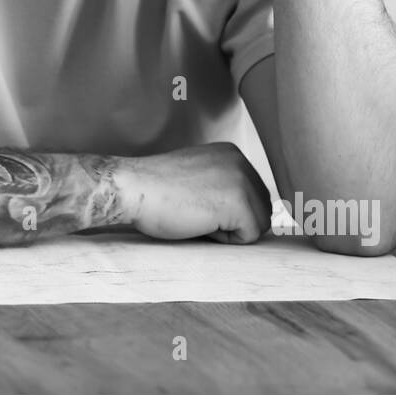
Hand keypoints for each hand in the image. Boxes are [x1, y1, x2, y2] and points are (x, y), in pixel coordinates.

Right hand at [116, 142, 274, 244]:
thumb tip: (243, 213)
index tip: (198, 205)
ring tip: (199, 218)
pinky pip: (249, 236)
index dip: (229, 212)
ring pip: (260, 223)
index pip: (254, 194)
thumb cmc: (154, 189)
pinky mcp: (238, 202)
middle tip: (198, 214)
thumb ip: (222, 185)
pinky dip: (225, 240)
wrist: (133, 188)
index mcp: (231, 154)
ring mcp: (242, 180)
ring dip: (231, 231)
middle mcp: (241, 162)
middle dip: (236, 222)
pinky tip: (199, 224)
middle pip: (262, 208)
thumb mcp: (198, 177)